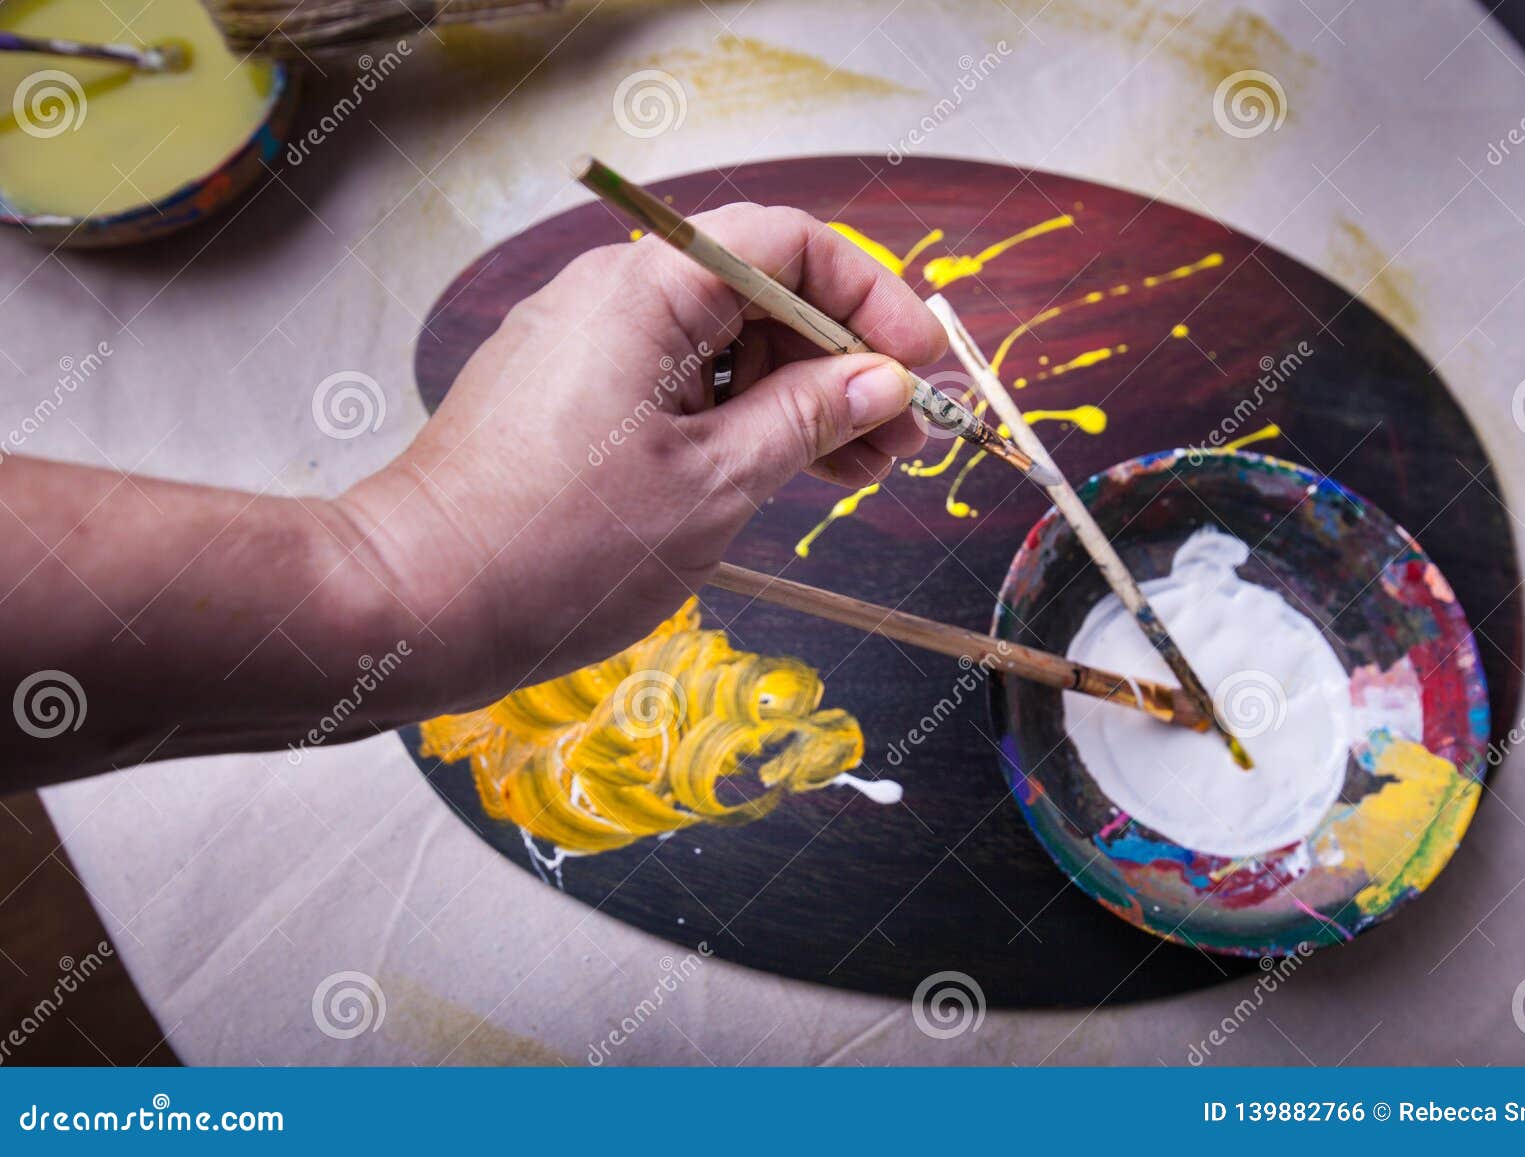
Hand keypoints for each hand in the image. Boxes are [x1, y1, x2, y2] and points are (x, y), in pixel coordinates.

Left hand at [340, 202, 946, 710]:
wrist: (412, 606)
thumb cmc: (559, 547)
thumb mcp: (714, 485)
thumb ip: (808, 418)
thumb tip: (882, 380)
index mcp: (648, 291)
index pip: (788, 244)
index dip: (870, 296)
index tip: (920, 365)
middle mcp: (611, 297)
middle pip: (758, 295)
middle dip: (840, 362)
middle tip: (898, 445)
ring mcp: (584, 348)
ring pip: (722, 348)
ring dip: (795, 401)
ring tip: (856, 474)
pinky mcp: (568, 399)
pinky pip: (676, 386)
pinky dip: (737, 423)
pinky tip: (782, 476)